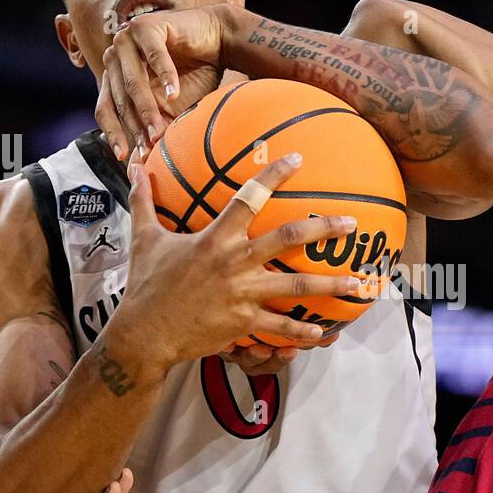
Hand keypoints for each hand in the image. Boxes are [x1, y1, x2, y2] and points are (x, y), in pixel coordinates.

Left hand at [97, 5, 231, 156]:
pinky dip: (165, 77)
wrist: (217, 41)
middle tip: (150, 147)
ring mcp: (127, 39)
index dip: (114, 133)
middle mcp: (115, 57)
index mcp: (114, 75)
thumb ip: (155, 126)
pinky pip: (154, 56)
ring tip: (160, 131)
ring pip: (134, 81)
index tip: (124, 157)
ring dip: (148, 109)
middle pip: (120, 98)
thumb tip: (142, 160)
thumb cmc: (194, 76)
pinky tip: (175, 95)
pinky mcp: (146, 26)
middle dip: (136, 126)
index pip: (106, 108)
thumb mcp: (171, 108)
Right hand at [111, 149, 362, 370]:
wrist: (144, 334)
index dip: (273, 175)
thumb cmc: (146, 285)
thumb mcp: (143, 238)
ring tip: (359, 282)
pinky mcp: (243, 323)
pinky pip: (280, 326)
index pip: (248, 197)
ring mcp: (242, 294)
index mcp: (214, 238)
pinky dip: (303, 331)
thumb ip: (143, 200)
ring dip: (330, 285)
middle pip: (287, 238)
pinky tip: (324, 331)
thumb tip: (133, 166)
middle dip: (324, 228)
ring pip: (296, 286)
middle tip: (352, 223)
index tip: (298, 159)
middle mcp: (233, 262)